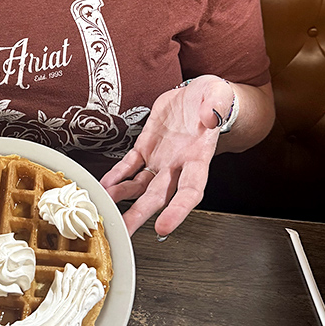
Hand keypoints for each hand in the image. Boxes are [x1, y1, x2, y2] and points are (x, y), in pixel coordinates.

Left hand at [101, 75, 232, 237]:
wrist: (199, 95)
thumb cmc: (214, 99)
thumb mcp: (219, 94)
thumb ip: (215, 106)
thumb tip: (211, 116)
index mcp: (199, 157)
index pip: (190, 191)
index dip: (177, 210)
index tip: (164, 226)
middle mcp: (178, 164)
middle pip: (159, 195)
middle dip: (141, 214)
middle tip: (125, 231)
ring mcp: (161, 158)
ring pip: (140, 185)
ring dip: (123, 197)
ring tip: (106, 207)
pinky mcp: (147, 146)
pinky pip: (130, 165)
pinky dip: (117, 175)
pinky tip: (105, 185)